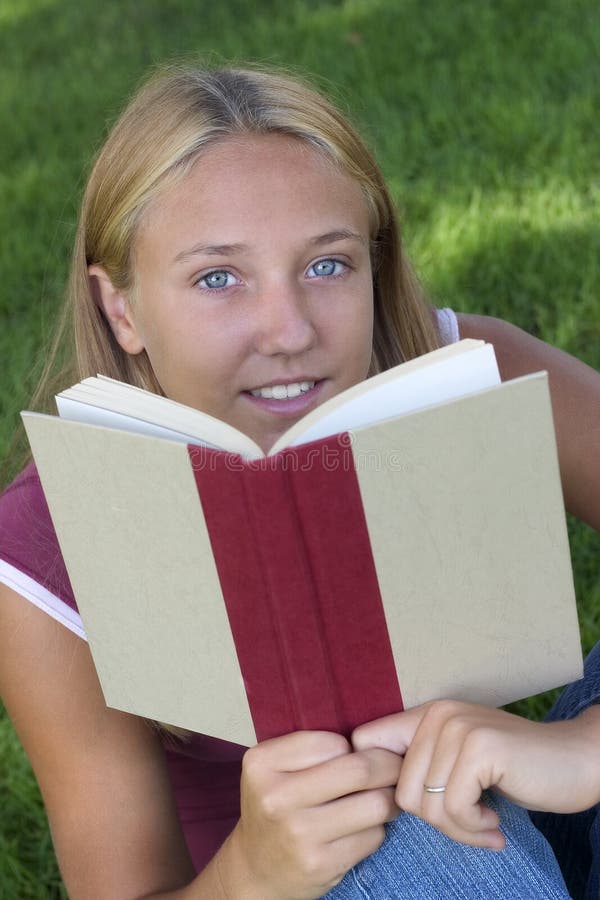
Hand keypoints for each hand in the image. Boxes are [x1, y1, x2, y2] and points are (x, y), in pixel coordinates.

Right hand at [222, 730, 400, 899]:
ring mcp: (298, 834)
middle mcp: (276, 798)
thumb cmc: (274, 806)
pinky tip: (365, 826)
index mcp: (262, 764)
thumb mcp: (272, 767)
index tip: (355, 753)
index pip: (332, 742)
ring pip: (375, 805)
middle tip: (395, 766)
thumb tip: (373, 741)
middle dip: (388, 765)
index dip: (352, 746)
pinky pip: (373, 836)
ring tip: (385, 795)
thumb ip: (309, 748)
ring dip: (389, 798)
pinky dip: (377, 828)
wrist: (255, 868)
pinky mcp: (320, 864)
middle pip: (359, 770)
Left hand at [352, 701, 599, 849]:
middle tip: (470, 824)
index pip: (364, 743)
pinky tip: (494, 824)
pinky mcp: (480, 749)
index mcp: (425, 715)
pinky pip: (454, 809)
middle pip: (398, 792)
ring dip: (458, 830)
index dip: (375, 783)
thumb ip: (421, 766)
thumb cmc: (513, 769)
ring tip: (484, 824)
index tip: (416, 806)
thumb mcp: (458, 761)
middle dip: (435, 822)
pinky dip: (474, 829)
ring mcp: (458, 728)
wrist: (574, 762)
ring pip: (425, 805)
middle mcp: (437, 714)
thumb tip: (370, 794)